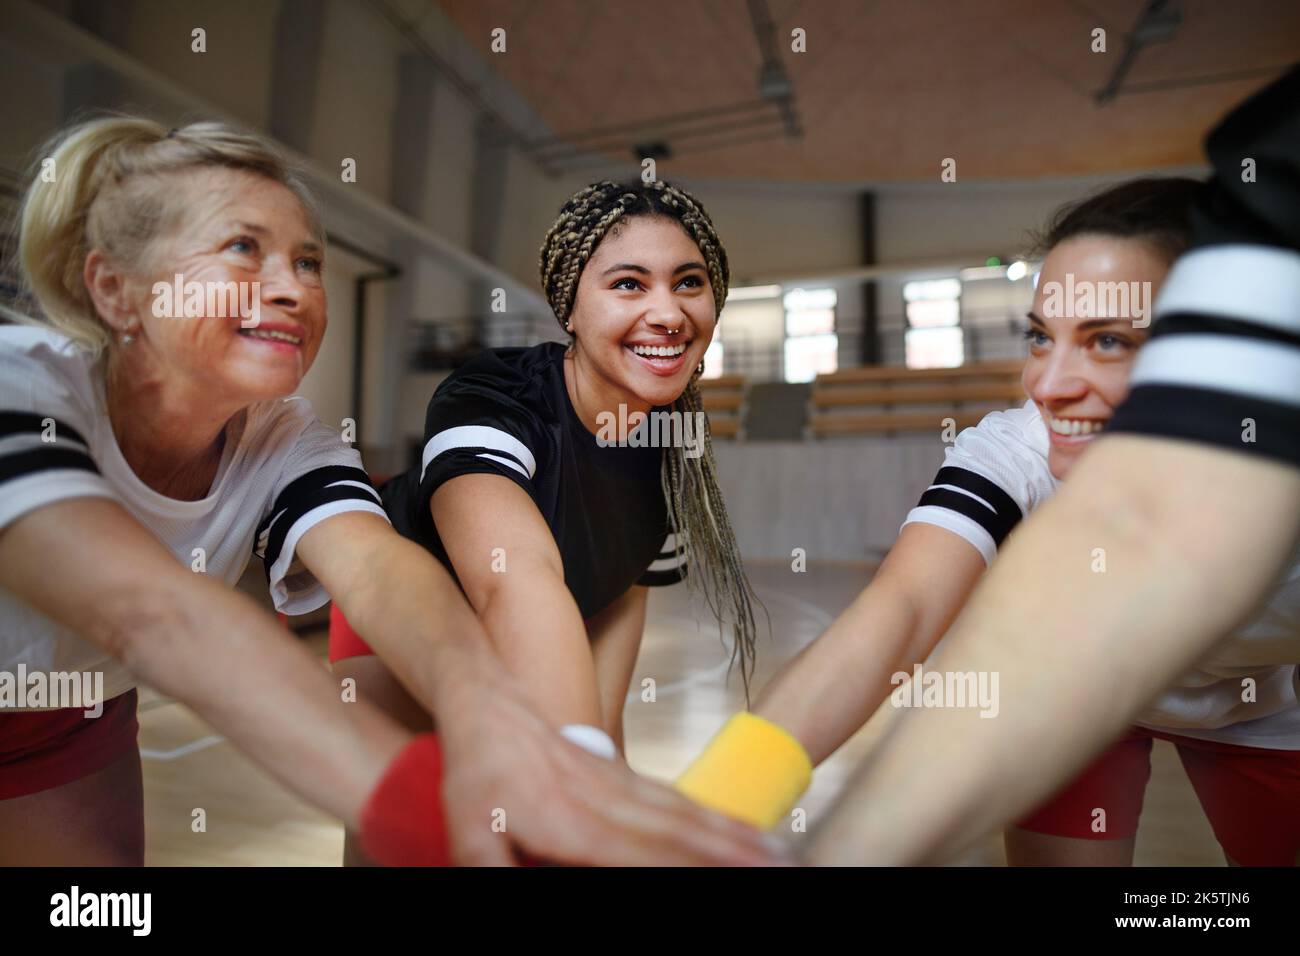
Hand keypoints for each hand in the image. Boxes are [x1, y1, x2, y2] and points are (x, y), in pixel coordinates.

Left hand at [435, 665, 787, 865]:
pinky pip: (677, 800)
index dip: (686, 869)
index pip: (638, 855)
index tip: (732, 880)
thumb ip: (491, 870)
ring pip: (685, 815)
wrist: (490, 705)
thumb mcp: (470, 835)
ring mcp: (619, 784)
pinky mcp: (623, 776)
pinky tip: (742, 832)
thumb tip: (511, 891)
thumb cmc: (478, 777)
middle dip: (728, 857)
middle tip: (779, 871)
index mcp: (570, 824)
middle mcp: (605, 802)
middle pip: (677, 836)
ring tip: (776, 858)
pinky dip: (716, 818)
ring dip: (733, 839)